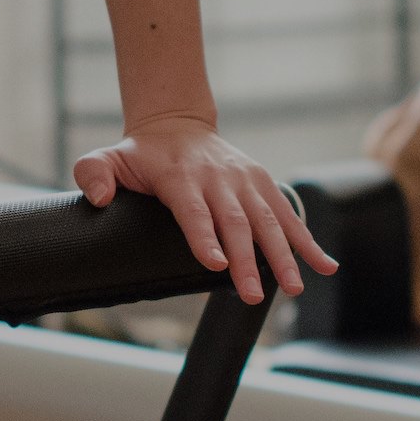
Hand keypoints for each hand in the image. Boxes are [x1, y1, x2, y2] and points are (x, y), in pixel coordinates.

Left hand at [74, 116, 336, 303]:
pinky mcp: (263, 184)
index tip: (216, 265)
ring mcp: (245, 181)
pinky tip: (325, 266)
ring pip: (267, 221)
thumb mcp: (108, 157)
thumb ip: (94, 173)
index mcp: (181, 175)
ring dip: (282, 255)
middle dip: (246, 260)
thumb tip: (98, 198)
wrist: (176, 125)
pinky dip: (307, 241)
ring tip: (294, 288)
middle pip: (235, 222)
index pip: (193, 210)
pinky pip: (288, 215)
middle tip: (251, 295)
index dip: (204, 237)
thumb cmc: (140, 154)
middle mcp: (218, 178)